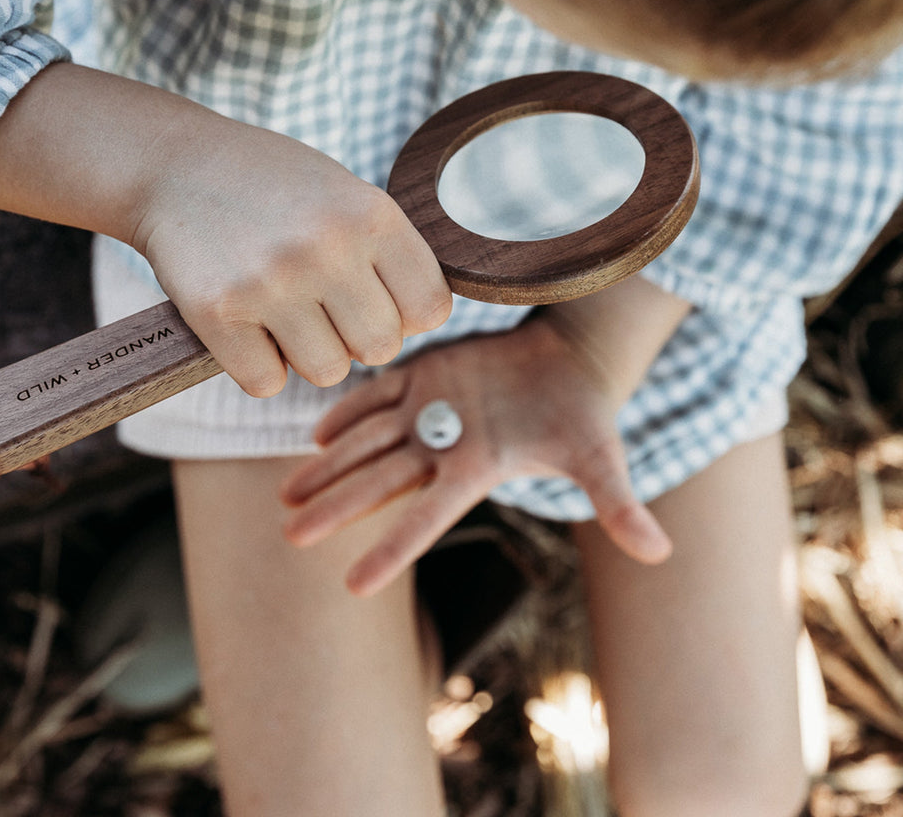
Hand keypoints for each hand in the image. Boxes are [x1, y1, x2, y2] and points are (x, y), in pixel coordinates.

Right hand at [0, 64, 450, 397]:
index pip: (431, 309)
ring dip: (309, 354)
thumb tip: (427, 321)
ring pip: (327, 372)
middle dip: (358, 337)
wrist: (174, 165)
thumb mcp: (347, 193)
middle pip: (381, 348)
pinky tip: (247, 324)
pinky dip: (259, 365)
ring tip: (285, 312)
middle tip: (326, 309)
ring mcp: (270, 283)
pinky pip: (266, 382)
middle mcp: (327, 249)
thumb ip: (390, 251)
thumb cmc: (274, 186)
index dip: (407, 313)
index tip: (379, 299)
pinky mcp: (217, 314)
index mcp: (371, 215)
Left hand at [280, 315, 672, 595]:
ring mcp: (430, 409)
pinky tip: (317, 431)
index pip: (426, 518)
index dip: (391, 550)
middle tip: (287, 535)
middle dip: (335, 506)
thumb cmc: (583, 415)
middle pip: (380, 481)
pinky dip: (348, 410)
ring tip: (288, 493)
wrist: (566, 362)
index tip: (350, 585)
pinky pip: (378, 394)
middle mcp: (443, 446)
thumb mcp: (601, 459)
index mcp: (476, 470)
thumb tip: (661, 553)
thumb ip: (619, 504)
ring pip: (368, 440)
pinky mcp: (426, 374)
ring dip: (328, 465)